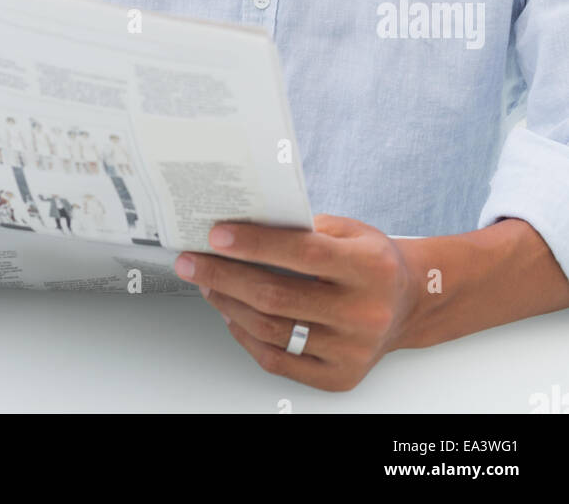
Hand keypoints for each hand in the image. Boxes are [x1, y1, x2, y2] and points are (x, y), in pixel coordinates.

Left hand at [175, 214, 416, 391]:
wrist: (409, 304)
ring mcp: (352, 350)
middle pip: (278, 296)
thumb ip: (304, 228)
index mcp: (369, 268)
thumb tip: (242, 226)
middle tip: (192, 262)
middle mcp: (364, 313)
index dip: (254, 244)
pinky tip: (232, 314)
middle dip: (224, 276)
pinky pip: (278, 360)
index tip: (216, 236)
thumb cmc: (371, 262)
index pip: (302, 253)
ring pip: (272, 330)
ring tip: (208, 285)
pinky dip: (247, 336)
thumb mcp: (350, 231)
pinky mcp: (340, 377)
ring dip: (229, 305)